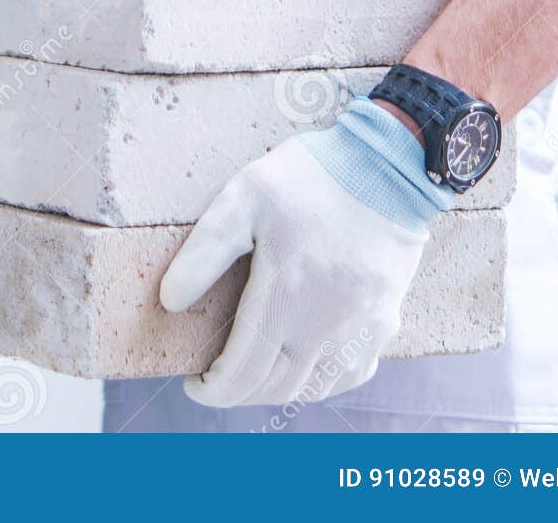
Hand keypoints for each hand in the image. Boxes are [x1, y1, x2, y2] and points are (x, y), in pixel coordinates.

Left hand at [160, 100, 453, 407]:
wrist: (387, 165)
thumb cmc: (308, 178)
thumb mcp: (241, 199)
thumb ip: (202, 254)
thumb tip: (169, 303)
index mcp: (285, 296)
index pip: (243, 372)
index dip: (213, 389)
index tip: (193, 384)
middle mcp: (326, 324)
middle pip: (275, 387)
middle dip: (239, 393)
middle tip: (215, 379)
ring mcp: (360, 327)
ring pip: (313, 388)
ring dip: (276, 392)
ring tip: (250, 375)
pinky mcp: (385, 319)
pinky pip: (351, 373)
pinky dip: (319, 383)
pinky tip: (301, 366)